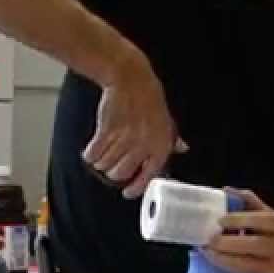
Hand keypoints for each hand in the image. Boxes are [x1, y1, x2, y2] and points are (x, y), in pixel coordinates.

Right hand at [82, 56, 187, 198]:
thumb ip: (173, 138)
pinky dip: (90, 155)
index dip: (137, 187)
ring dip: (101, 163)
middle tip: (111, 167)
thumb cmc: (149, 98)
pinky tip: (91, 151)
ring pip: (106, 164)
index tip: (128, 193)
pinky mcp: (106, 131)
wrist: (130, 79)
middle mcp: (143, 145)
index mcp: (161, 144)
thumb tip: (183, 148)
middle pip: (121, 172)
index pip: (149, 175)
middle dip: (113, 173)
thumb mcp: (167, 120)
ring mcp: (124, 139)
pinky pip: (93, 153)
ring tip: (101, 155)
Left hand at [204, 189, 273, 272]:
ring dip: (223, 259)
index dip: (238, 220)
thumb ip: (250, 202)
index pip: (260, 220)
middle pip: (252, 245)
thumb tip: (226, 191)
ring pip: (247, 263)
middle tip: (208, 239)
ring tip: (206, 252)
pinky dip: (229, 267)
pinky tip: (216, 261)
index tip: (218, 220)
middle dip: (227, 244)